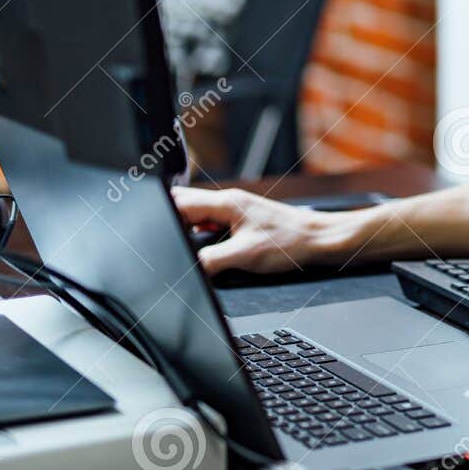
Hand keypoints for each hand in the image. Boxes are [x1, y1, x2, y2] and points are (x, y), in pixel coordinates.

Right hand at [171, 186, 353, 275]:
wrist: (318, 240)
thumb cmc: (289, 243)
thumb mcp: (244, 256)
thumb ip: (210, 261)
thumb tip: (185, 268)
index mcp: (225, 203)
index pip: (180, 202)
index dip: (161, 215)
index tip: (150, 232)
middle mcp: (229, 202)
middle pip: (186, 205)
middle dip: (171, 221)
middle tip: (164, 241)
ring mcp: (236, 210)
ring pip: (199, 214)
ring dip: (187, 228)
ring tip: (181, 246)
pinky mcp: (243, 221)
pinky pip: (212, 223)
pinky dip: (202, 234)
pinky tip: (204, 248)